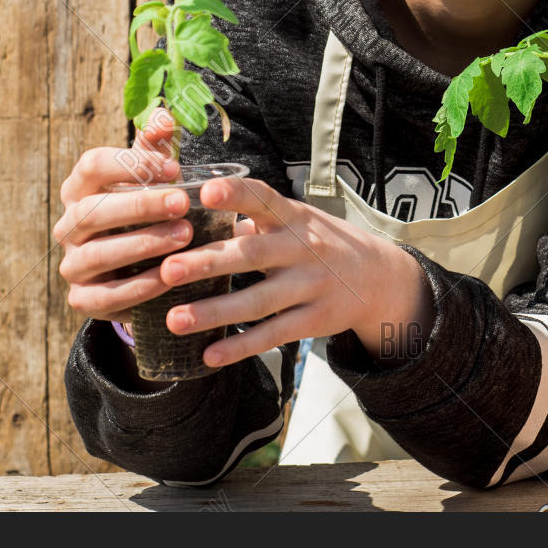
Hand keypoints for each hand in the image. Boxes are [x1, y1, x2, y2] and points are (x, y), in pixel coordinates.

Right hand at [54, 110, 193, 323]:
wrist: (142, 266)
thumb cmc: (149, 209)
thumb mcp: (153, 176)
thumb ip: (157, 147)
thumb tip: (165, 118)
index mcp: (80, 187)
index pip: (91, 165)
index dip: (130, 164)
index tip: (174, 167)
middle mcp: (69, 224)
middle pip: (93, 210)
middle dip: (140, 205)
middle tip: (181, 202)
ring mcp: (72, 263)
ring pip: (97, 254)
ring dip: (142, 244)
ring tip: (183, 236)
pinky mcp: (82, 298)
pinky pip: (104, 296)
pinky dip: (137, 287)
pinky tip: (168, 277)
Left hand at [157, 175, 435, 368]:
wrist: (379, 277)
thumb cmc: (321, 242)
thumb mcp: (296, 219)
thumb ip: (252, 216)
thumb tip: (201, 209)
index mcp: (292, 217)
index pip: (263, 199)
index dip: (236, 194)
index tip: (205, 192)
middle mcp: (301, 249)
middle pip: (252, 254)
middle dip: (210, 262)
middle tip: (169, 270)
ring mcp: (309, 286)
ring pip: (257, 301)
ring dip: (215, 312)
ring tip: (175, 320)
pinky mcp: (313, 320)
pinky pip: (273, 335)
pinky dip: (241, 347)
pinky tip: (209, 354)